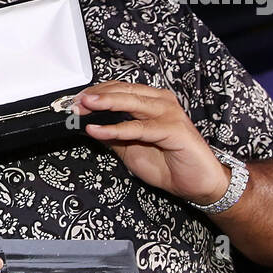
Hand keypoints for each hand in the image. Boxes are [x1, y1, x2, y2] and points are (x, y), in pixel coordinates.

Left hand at [73, 80, 229, 203]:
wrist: (197, 183)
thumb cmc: (169, 163)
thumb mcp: (129, 148)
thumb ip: (111, 134)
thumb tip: (86, 124)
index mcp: (152, 101)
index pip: (119, 89)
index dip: (95, 92)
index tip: (74, 101)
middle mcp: (161, 102)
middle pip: (123, 91)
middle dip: (95, 96)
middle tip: (74, 103)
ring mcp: (169, 114)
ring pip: (131, 103)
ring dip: (104, 104)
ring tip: (83, 108)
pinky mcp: (173, 130)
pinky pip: (139, 128)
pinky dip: (116, 129)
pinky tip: (98, 130)